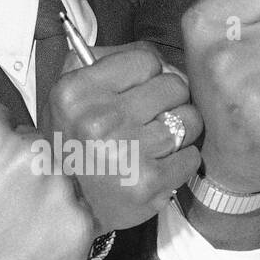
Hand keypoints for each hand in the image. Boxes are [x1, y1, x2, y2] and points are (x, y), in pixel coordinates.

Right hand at [0, 102, 93, 259]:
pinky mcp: (78, 228)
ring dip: (42, 194)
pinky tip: (29, 244)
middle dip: (19, 165)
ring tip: (11, 228)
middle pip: (34, 145)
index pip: (0, 117)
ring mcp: (59, 192)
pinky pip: (75, 213)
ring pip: (59, 178)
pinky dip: (58, 226)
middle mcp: (31, 154)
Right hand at [45, 43, 202, 231]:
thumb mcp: (71, 94)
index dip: (149, 75)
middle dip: (168, 102)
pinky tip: (158, 166)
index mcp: (76, 91)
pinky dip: (180, 162)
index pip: (147, 59)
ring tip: (154, 145)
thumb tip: (155, 55)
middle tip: (149, 121)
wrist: (68, 204)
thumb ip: (108, 59)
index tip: (137, 93)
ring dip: (179, 133)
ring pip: (189, 120)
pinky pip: (191, 156)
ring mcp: (125, 152)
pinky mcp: (148, 182)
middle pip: (174, 86)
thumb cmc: (75, 144)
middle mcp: (98, 119)